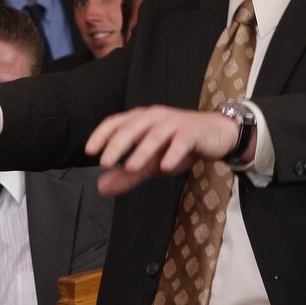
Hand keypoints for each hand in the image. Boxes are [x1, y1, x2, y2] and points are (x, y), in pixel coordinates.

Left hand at [85, 105, 239, 195]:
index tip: (90, 152)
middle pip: (132, 127)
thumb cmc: (179, 145)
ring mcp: (174, 123)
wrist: (215, 135)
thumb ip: (127, 174)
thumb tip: (100, 187)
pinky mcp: (192, 132)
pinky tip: (165, 167)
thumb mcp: (150, 162)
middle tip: (105, 162)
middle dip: (117, 144)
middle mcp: (155, 117)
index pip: (116, 123)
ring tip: (132, 167)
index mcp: (141, 120)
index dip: (101, 135)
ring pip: (155, 135)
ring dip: (142, 151)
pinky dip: (172, 153)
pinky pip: (181, 141)